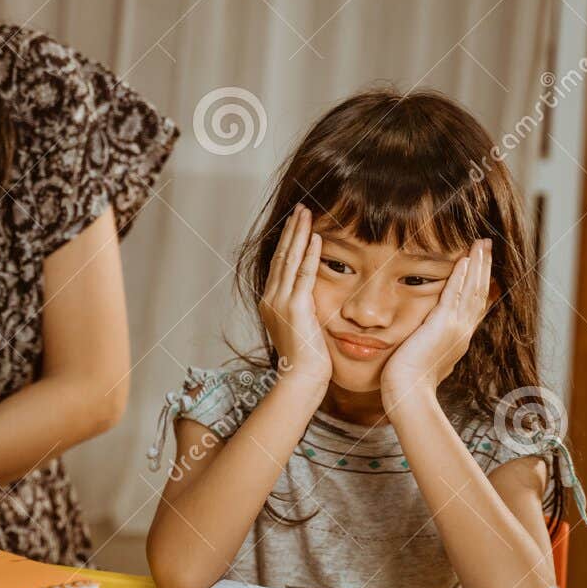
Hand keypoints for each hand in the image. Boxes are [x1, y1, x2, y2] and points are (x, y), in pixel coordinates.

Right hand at [259, 204, 332, 390]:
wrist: (300, 379)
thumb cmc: (306, 360)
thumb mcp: (301, 327)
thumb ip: (303, 307)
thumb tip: (314, 296)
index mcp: (270, 302)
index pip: (279, 264)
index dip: (288, 241)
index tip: (297, 222)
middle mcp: (271, 298)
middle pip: (281, 255)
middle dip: (292, 230)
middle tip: (300, 208)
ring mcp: (281, 302)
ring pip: (290, 259)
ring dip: (299, 233)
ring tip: (307, 213)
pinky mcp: (296, 307)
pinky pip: (303, 274)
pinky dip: (309, 254)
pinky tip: (316, 237)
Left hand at [380, 238, 492, 408]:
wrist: (409, 394)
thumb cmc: (409, 381)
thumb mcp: (425, 357)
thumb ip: (429, 343)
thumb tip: (425, 337)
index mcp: (458, 337)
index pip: (474, 304)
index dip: (480, 282)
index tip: (482, 264)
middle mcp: (463, 331)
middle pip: (479, 292)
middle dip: (484, 266)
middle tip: (487, 245)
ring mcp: (456, 328)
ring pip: (472, 289)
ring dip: (477, 264)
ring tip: (481, 244)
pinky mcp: (443, 325)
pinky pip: (455, 294)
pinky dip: (461, 276)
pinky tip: (464, 259)